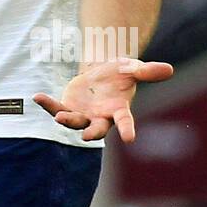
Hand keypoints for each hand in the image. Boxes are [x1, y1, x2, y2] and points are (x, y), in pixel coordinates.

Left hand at [33, 57, 173, 141]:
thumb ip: (148, 70)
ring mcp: (83, 115)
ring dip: (65, 119)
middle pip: (96, 129)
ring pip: (73, 122)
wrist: (100, 74)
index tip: (130, 138)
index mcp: (118, 109)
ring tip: (57, 116)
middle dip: (91, 133)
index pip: (125, 121)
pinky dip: (47, 104)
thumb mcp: (132, 68)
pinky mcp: (68, 108)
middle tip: (85, 136)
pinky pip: (56, 109)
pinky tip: (37, 97)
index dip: (127, 129)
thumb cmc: (120, 74)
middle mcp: (101, 117)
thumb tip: (170, 68)